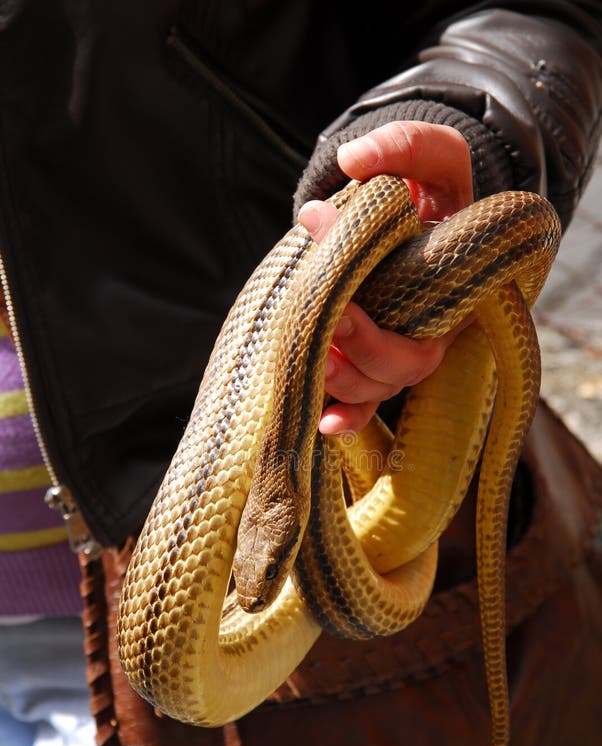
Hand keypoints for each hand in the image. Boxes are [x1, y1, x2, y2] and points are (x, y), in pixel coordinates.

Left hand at [297, 121, 472, 433]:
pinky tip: (325, 425)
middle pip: (414, 358)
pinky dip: (350, 417)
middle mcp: (438, 321)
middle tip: (334, 321)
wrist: (413, 213)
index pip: (437, 296)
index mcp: (455, 276)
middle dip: (369, 349)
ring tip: (318, 363)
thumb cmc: (423, 189)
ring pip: (388, 384)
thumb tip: (351, 160)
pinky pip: (372, 402)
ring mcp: (409, 347)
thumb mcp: (428, 157)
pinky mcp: (380, 363)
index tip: (345, 295)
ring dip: (351, 382)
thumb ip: (402, 146)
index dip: (404, 295)